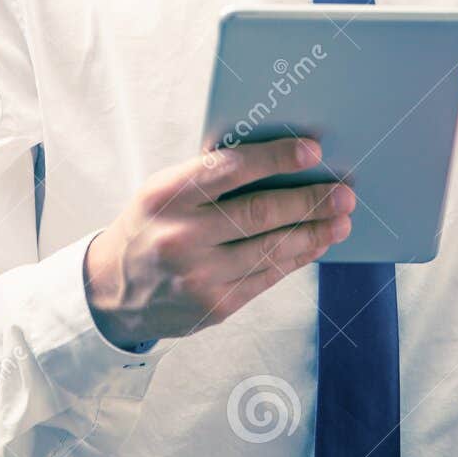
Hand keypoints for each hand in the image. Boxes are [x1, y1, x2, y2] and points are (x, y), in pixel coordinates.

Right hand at [84, 137, 353, 349]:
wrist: (113, 291)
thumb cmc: (150, 227)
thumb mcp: (163, 192)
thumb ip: (208, 178)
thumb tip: (277, 159)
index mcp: (167, 196)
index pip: (230, 169)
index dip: (276, 158)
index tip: (313, 150)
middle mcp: (182, 236)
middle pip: (260, 213)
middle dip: (309, 200)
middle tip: (344, 192)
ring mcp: (199, 275)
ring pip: (271, 249)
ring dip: (314, 232)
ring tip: (342, 219)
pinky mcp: (216, 306)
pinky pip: (268, 277)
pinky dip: (297, 258)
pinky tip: (316, 244)